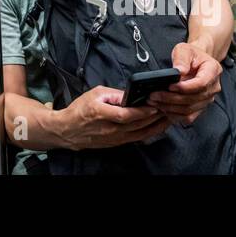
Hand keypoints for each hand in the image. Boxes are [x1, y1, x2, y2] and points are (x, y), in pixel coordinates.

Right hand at [55, 86, 170, 149]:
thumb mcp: (94, 94)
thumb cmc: (79, 110)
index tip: (154, 106)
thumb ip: (113, 94)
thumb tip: (130, 94)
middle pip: (136, 125)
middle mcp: (109, 129)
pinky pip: (136, 139)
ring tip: (167, 118)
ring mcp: (114, 138)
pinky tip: (156, 127)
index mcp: (101, 114)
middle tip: (167, 109)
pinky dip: (148, 133)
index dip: (141, 112)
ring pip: (139, 134)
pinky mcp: (116, 143)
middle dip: (154, 118)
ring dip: (155, 127)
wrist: (68, 130)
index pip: (126, 115)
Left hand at [147, 42, 221, 124]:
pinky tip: (162, 108)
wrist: (197, 62)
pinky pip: (188, 117)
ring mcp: (208, 99)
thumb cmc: (191, 54)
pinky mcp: (200, 107)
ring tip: (154, 101)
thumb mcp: (184, 49)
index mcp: (213, 71)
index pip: (201, 84)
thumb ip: (181, 59)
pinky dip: (174, 114)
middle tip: (154, 95)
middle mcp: (213, 87)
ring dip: (170, 108)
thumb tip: (178, 71)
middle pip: (193, 99)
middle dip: (171, 98)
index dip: (185, 87)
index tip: (170, 86)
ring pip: (189, 110)